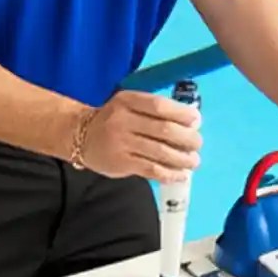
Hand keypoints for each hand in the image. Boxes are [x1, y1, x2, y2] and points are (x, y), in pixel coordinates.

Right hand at [78, 90, 201, 183]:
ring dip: (182, 158)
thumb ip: (154, 110)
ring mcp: (122, 143)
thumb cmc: (113, 119)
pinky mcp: (121, 163)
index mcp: (128, 101)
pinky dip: (169, 173)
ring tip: (194, 161)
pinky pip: (150, 169)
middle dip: (187, 138)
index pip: (159, 106)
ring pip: (160, 152)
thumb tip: (191, 121)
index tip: (196, 120)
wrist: (80, 136)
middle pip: (163, 130)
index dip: (181, 113)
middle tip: (197, 144)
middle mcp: (124, 120)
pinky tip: (180, 175)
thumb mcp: (128, 105)